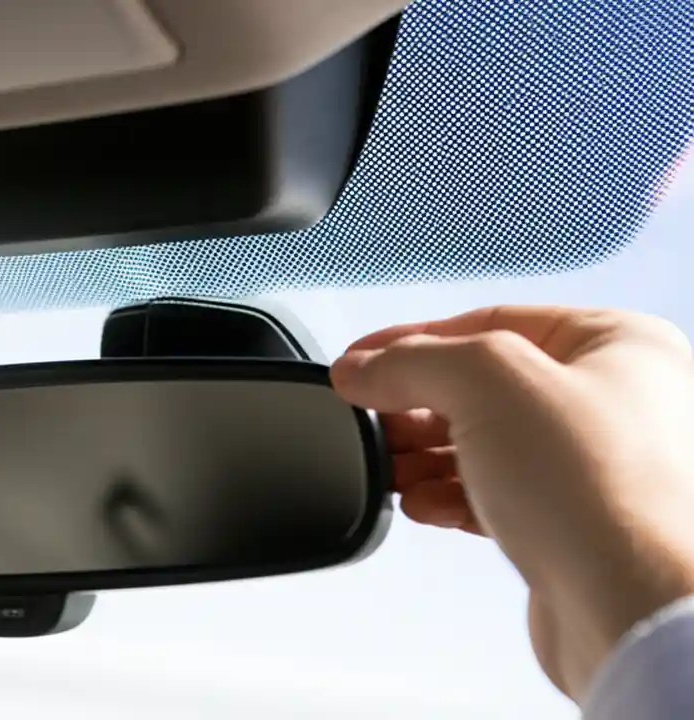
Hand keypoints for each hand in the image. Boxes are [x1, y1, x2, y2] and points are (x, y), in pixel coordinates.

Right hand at [331, 306, 693, 701]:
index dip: (412, 340)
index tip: (360, 361)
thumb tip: (363, 368)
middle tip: (370, 418)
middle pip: (481, 386)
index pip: (489, 322)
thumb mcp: (487, 382)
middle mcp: (614, 402)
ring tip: (389, 466)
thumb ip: (412, 361)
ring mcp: (594, 470)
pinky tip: (422, 504)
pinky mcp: (571, 528)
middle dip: (415, 405)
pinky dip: (449, 498)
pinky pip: (493, 498)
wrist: (632, 608)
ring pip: (482, 446)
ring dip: (424, 457)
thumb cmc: (603, 490)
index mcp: (618, 345)